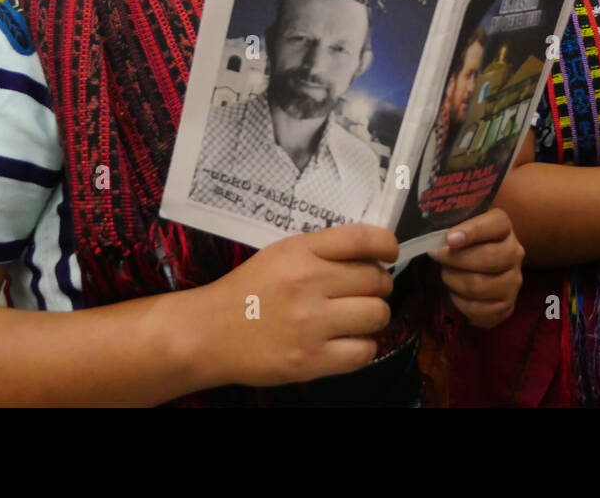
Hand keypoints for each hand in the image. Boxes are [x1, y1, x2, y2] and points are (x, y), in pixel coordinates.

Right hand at [196, 223, 396, 387]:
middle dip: (377, 286)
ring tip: (355, 318)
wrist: (209, 333)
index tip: (390, 254)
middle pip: (376, 280)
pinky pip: (365, 352)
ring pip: (377, 315)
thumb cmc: (249, 290)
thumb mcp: (282, 255)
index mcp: (300, 251)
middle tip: (362, 293)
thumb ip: (324, 251)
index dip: (387, 244)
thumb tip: (375, 254)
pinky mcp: (311, 361)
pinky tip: (346, 342)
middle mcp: (308, 283)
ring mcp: (310, 324)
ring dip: (373, 316)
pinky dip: (362, 347)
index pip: (362, 238)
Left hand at [429, 208, 523, 328]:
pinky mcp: (507, 305)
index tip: (449, 238)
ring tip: (447, 275)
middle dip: (456, 259)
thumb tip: (434, 240)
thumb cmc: (466, 243)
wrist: (484, 267)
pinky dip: (462, 304)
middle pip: (489, 258)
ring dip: (455, 281)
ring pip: (481, 286)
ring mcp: (513, 282)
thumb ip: (451, 228)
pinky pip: (482, 310)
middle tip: (437, 257)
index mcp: (504, 228)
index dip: (473, 231)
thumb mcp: (462, 228)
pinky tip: (456, 294)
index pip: (497, 224)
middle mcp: (515, 253)